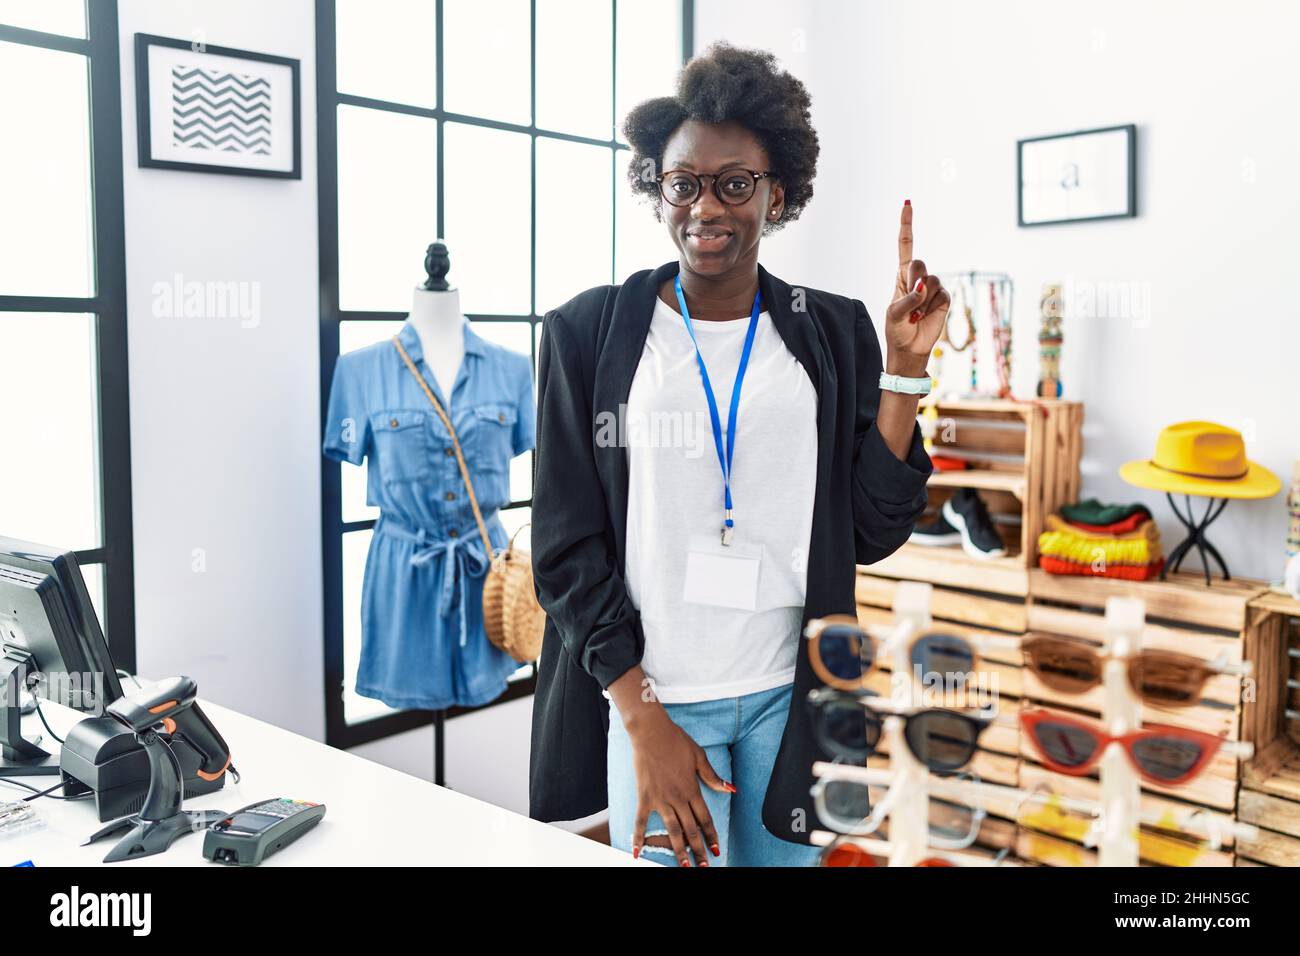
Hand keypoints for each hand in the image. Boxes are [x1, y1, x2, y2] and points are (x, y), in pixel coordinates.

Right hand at [626, 708, 727, 866]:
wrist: (651, 732)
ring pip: (672, 830)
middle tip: (704, 866)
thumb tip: (731, 789)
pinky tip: (637, 852)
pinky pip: (641, 821)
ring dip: (679, 851)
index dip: (712, 836)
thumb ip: (713, 777)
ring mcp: (660, 799)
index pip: (705, 818)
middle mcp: (678, 798)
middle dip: (699, 850)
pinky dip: (638, 838)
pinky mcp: (644, 796)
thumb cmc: (676, 741)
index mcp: (692, 789)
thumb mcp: (699, 756)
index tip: (717, 850)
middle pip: (691, 830)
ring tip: (684, 866)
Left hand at [884, 200, 949, 376]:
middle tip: (909, 302)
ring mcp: (932, 288)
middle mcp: (918, 278)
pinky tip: (925, 317)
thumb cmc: (896, 329)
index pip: (905, 246)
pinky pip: (941, 295)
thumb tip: (923, 287)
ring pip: (931, 280)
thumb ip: (906, 299)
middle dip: (913, 281)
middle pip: (919, 263)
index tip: (908, 203)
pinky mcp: (944, 298)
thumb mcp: (893, 314)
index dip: (907, 226)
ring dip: (921, 300)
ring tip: (916, 314)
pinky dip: (931, 308)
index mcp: (901, 275)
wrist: (909, 348)